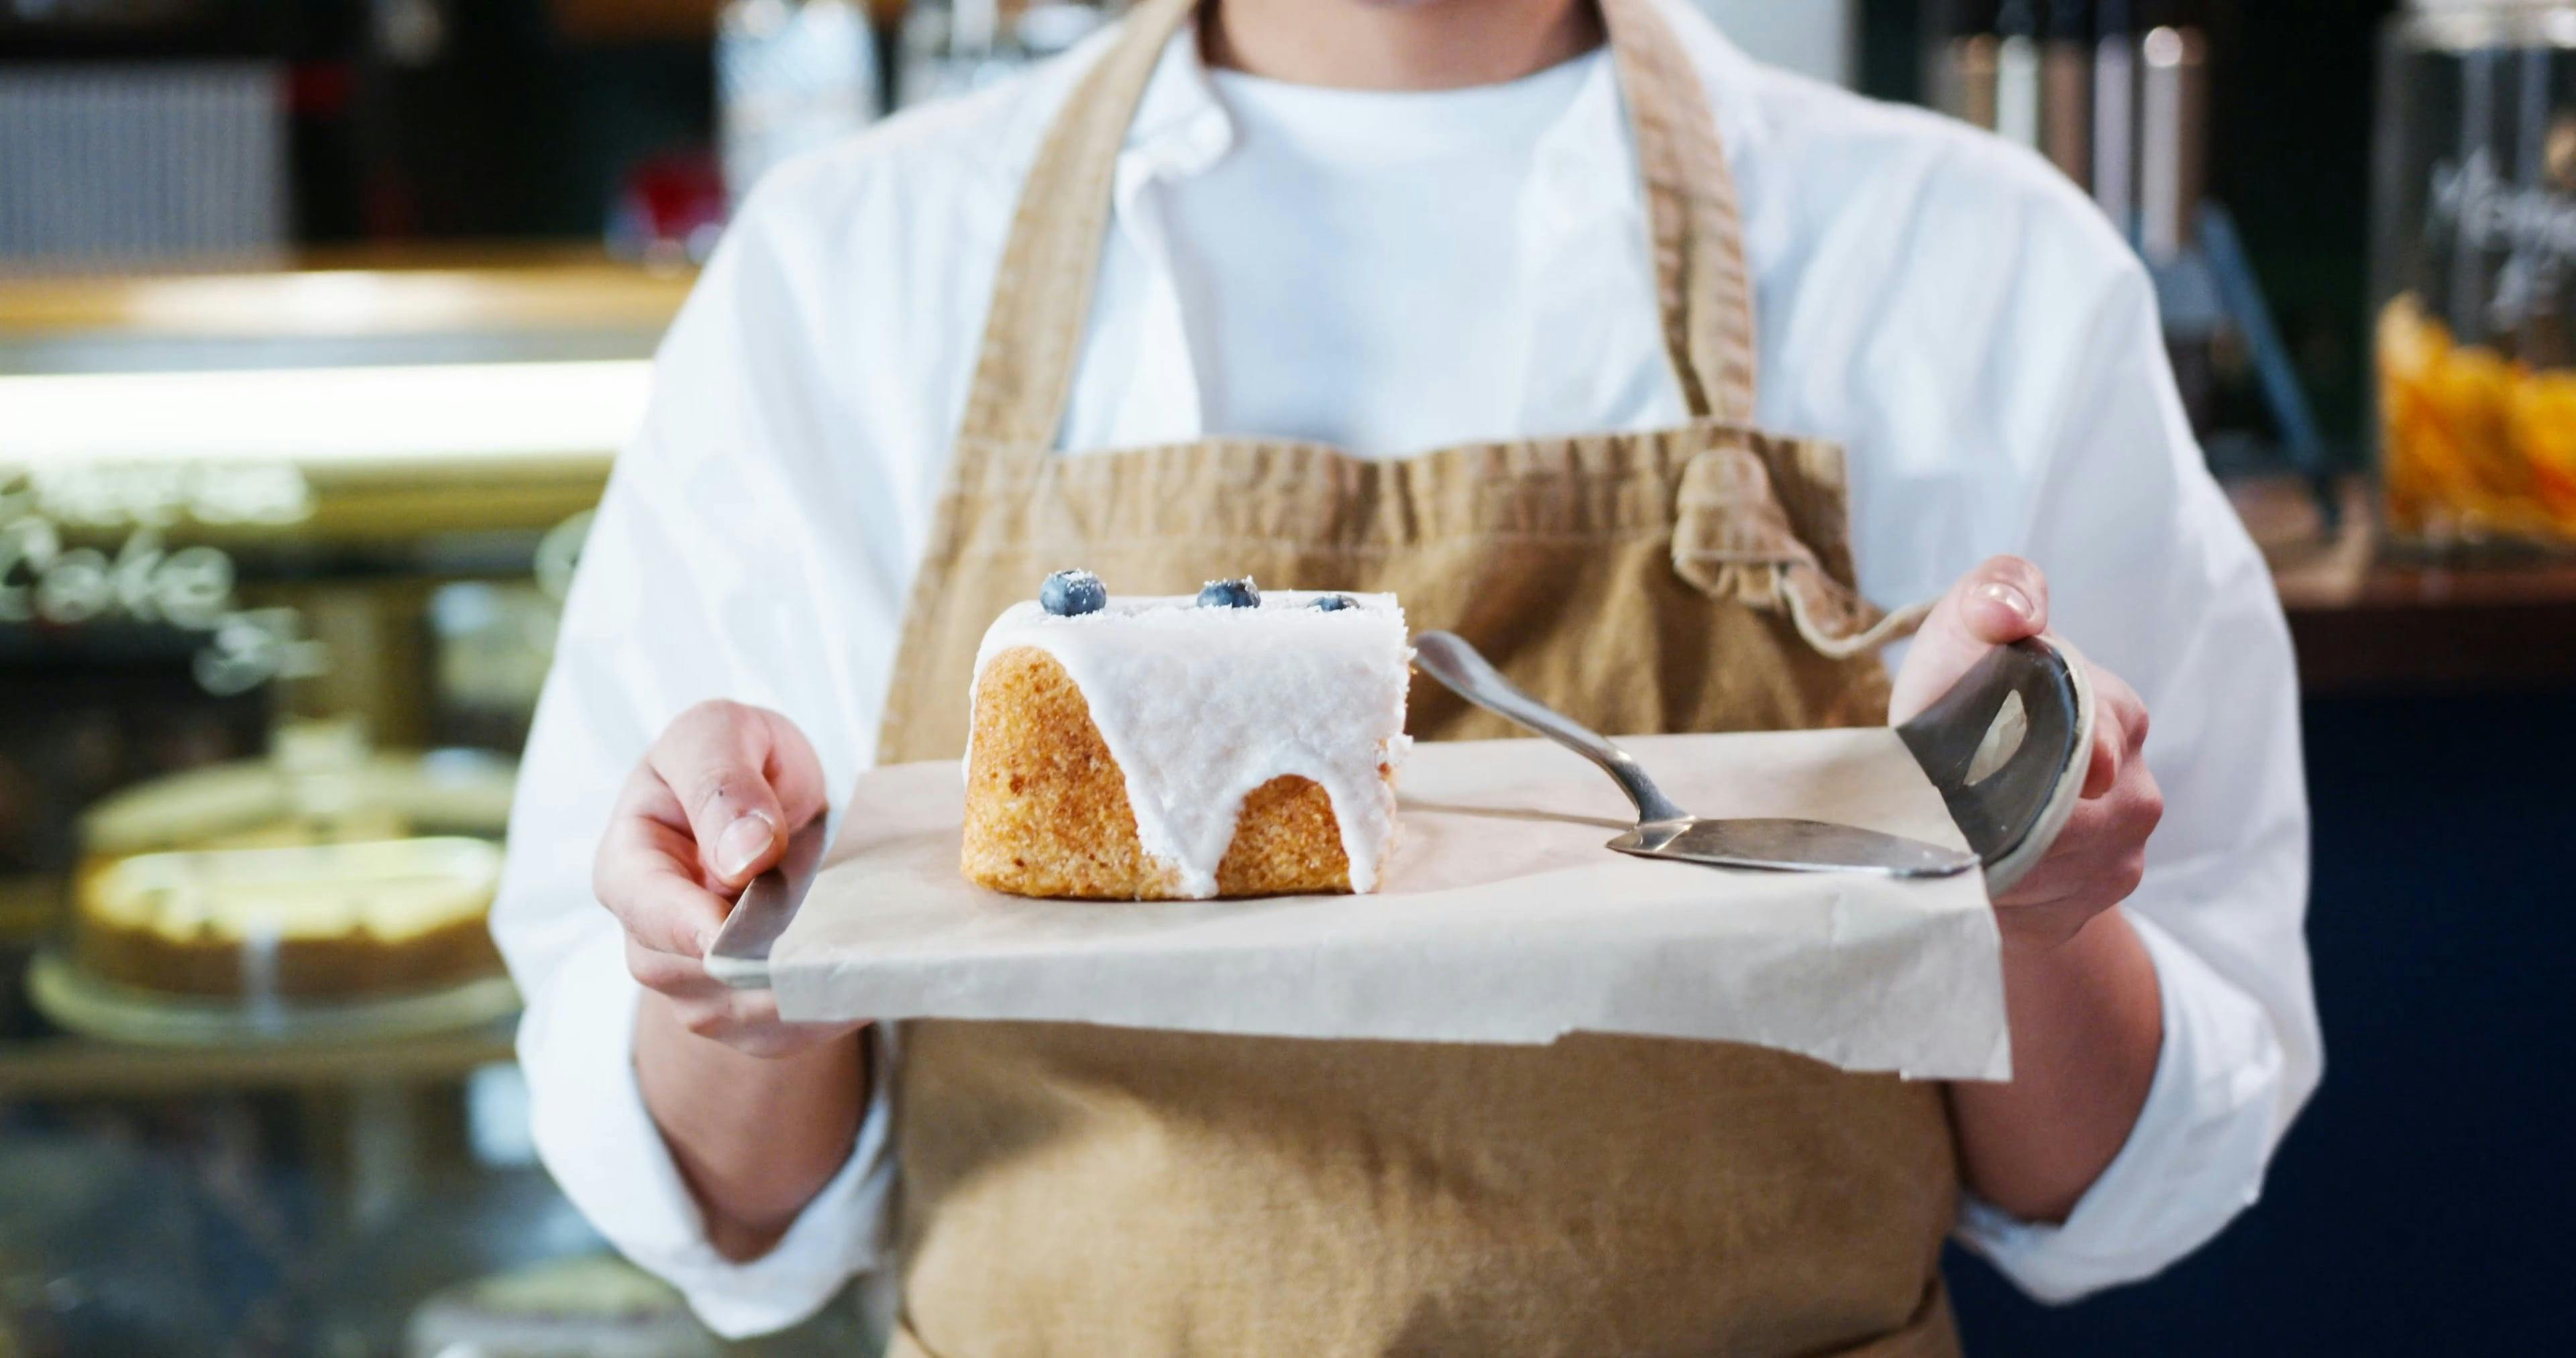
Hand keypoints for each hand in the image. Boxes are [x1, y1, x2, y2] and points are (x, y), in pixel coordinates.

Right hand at [593, 700, 857, 1055]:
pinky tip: (863, 976)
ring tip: (856, 946)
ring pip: (748, 1011)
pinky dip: (828, 1006)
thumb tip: (744, 851)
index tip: (737, 923)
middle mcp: (652, 941)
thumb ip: (721, 780)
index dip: (690, 923)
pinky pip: (788, 1031)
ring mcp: (698, 988)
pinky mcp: (750, 1016)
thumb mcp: (721, 733)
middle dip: (765, 954)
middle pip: (697, 974)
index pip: (646, 910)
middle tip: (831, 927)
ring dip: (803, 982)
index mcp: (630, 868)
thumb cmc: (736, 762)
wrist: (778, 809)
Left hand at [1890, 555, 2164, 950]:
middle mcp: (2136, 781)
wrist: (1960, 781)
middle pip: (2076, 823)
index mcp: (2116, 712)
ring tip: (1962, 836)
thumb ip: (1993, 594)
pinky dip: (2010, 894)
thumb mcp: (1964, 632)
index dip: (2032, 768)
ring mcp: (2130, 842)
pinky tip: (1988, 870)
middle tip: (1951, 813)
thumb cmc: (1961, 692)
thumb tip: (2017, 613)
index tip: (1982, 777)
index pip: (2094, 750)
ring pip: (2062, 870)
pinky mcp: (2107, 889)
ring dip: (2002, 860)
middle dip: (2005, 821)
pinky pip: (2056, 906)